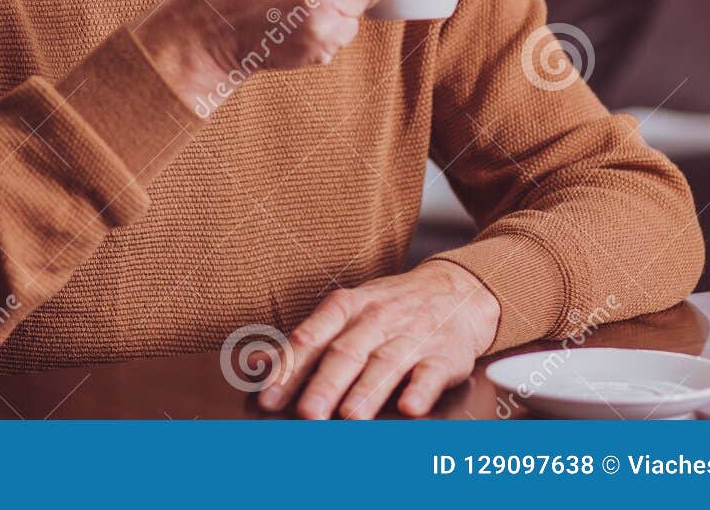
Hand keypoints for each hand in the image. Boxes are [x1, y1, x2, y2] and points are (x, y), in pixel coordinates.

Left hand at [257, 260, 500, 418]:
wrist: (455, 290)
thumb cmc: (389, 308)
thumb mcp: (345, 313)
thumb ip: (303, 342)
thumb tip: (254, 363)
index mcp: (345, 308)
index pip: (311, 338)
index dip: (289, 369)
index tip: (269, 399)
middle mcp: (376, 320)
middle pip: (345, 353)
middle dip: (325, 385)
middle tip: (307, 415)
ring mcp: (411, 337)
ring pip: (385, 364)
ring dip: (366, 392)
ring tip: (349, 418)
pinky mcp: (444, 355)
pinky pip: (431, 373)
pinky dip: (421, 390)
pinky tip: (410, 407)